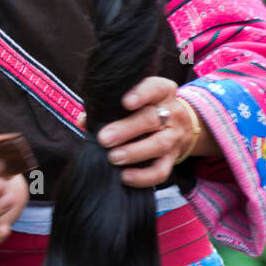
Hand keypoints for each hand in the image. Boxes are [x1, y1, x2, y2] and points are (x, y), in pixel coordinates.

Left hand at [88, 77, 217, 187]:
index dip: (141, 94)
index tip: (125, 102)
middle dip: (126, 129)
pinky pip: (161, 171)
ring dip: (134, 152)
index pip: (155, 88)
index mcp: (161, 92)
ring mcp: (174, 137)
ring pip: (159, 144)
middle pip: (151, 119)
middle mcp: (171, 113)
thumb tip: (83, 120)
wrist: (182, 126)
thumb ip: (109, 107)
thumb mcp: (134, 99)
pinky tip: (125, 177)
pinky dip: (143, 177)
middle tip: (104, 139)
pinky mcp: (172, 158)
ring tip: (113, 158)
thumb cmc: (146, 109)